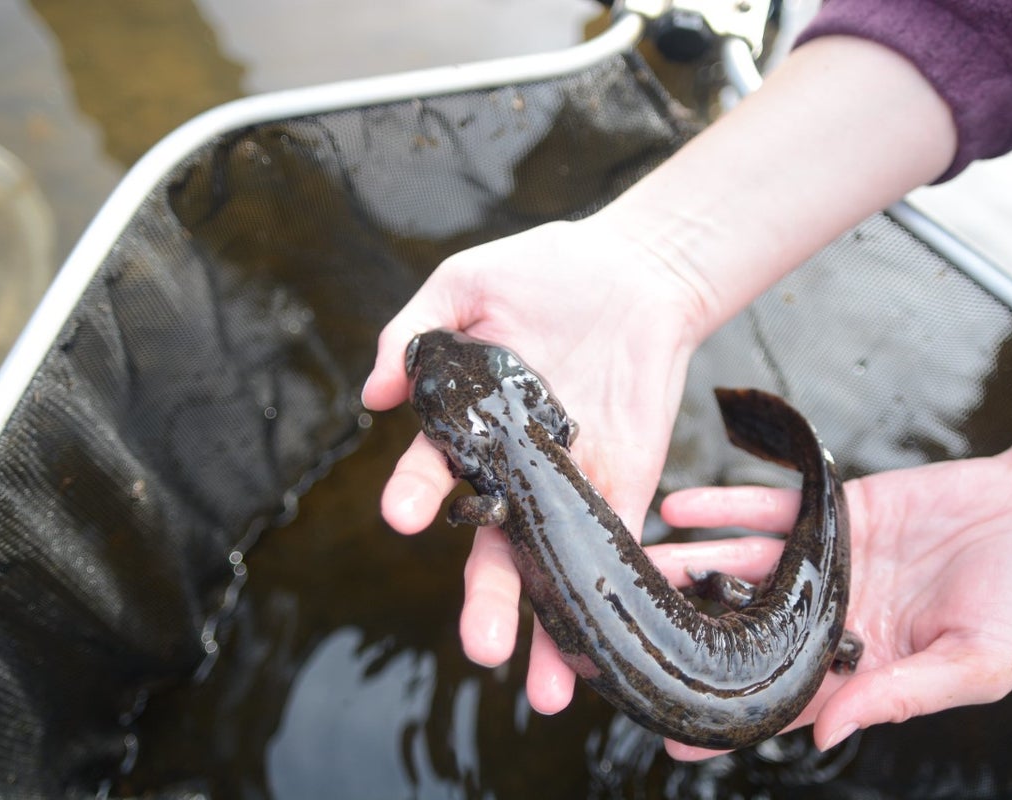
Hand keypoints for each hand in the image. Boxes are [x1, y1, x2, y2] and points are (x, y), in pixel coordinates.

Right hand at [361, 216, 712, 712]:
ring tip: (544, 688)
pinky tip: (601, 649)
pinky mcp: (622, 485)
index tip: (402, 516)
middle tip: (480, 648)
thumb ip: (416, 330)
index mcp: (467, 427)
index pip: (433, 473)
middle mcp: (512, 469)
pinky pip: (613, 546)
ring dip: (548, 626)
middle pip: (492, 546)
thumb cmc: (546, 269)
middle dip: (486, 600)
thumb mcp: (469, 281)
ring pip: (549, 564)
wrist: (638, 269)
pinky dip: (606, 594)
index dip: (415, 495)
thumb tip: (373, 393)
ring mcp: (568, 483)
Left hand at [653, 419, 1011, 758]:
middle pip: (749, 627)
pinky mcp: (837, 509)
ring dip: (692, 563)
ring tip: (636, 565)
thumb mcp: (972, 665)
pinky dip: (727, 505)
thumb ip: (896, 695)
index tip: (674, 739)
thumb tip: (823, 735)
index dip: (732, 718)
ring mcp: (832, 560)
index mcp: (866, 662)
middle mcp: (836, 613)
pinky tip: (682, 507)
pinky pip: (773, 507)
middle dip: (690, 632)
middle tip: (627, 638)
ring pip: (747, 564)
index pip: (785, 697)